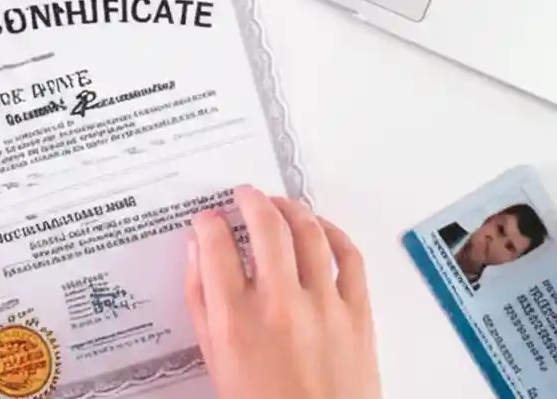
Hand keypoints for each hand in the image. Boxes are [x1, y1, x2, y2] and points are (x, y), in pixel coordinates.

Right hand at [186, 186, 381, 398]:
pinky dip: (333, 233)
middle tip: (243, 195)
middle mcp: (280, 306)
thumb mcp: (216, 361)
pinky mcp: (358, 314)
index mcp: (236, 322)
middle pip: (266, 227)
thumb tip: (197, 251)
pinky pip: (349, 257)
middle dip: (251, 200)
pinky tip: (320, 228)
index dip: (208, 224)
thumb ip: (202, 302)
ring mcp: (324, 307)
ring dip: (291, 209)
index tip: (207, 219)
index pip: (216, 248)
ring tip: (279, 204)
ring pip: (309, 233)